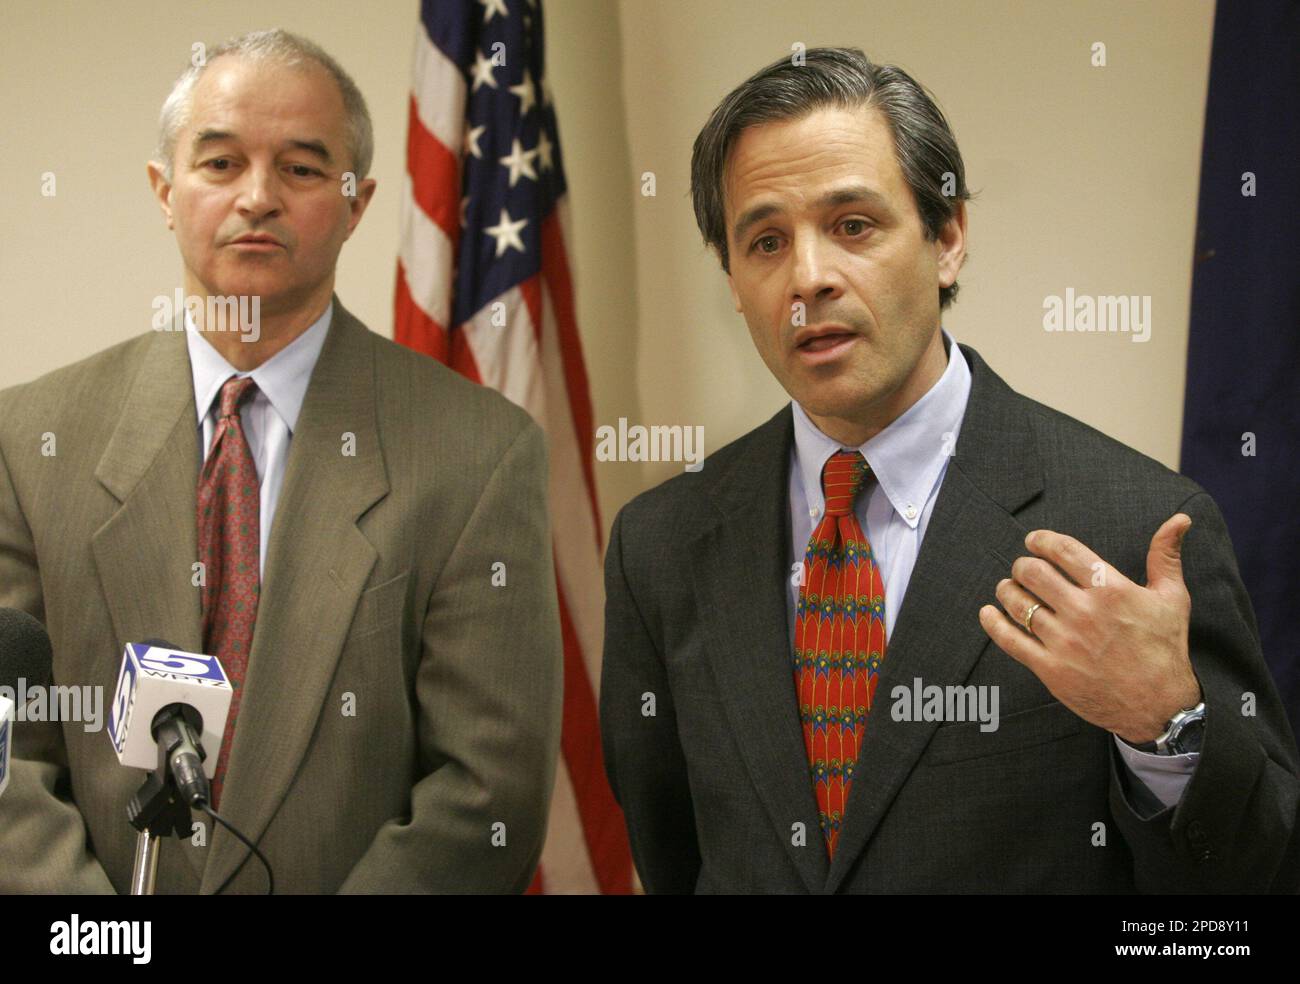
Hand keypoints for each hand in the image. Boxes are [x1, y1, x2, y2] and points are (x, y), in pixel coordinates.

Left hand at [977, 513, 1201, 743]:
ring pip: (1018, 603)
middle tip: (1023, 567)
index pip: (1064, 551)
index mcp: (1111, 590)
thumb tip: (1179, 519)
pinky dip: (993, 623)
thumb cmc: (1165, 648)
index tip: (1033, 540)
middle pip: (1034, 573)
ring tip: (1008, 587)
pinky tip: (988, 612)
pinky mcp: (1050, 669)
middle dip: (1022, 564)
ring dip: (1007, 590)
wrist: (1160, 706)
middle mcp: (1084, 612)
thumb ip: (1166, 555)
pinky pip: (1010, 640)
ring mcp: (1064, 641)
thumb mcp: (1172, 598)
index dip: (1042, 540)